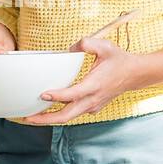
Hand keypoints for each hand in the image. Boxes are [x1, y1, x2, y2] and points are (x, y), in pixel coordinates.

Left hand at [20, 35, 150, 123]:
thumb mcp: (105, 46)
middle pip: (66, 116)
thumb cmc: (119, 60)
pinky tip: (47, 111)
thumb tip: (70, 48)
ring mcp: (92, 106)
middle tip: (27, 118)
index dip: (57, 96)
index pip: (73, 95)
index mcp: (94, 85)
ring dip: (50, 118)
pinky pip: (73, 114)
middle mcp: (92, 100)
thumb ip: (87, 44)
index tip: (42, 95)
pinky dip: (60, 114)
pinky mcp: (92, 107)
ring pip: (68, 117)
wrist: (135, 74)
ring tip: (32, 117)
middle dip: (45, 119)